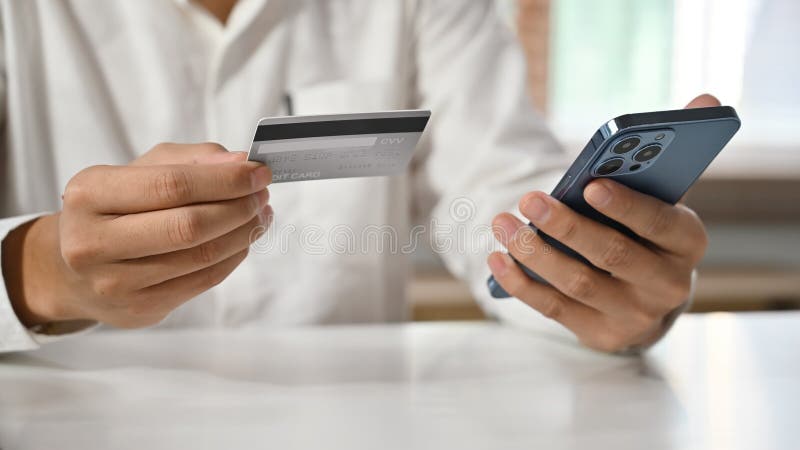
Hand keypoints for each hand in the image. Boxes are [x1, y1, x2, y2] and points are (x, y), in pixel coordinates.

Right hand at [3, 143, 272, 327]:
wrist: (74, 269)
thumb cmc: (115, 209)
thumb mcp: (140, 171)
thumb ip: (191, 160)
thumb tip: (239, 161)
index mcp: (90, 193)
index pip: (172, 185)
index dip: (224, 180)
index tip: (258, 172)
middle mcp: (93, 241)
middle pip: (189, 226)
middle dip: (238, 207)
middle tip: (262, 195)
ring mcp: (115, 282)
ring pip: (201, 256)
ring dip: (242, 233)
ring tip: (259, 215)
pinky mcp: (139, 308)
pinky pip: (203, 281)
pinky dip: (233, 257)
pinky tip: (243, 240)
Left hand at [487, 94, 719, 351]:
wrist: (647, 299)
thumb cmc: (646, 235)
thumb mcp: (662, 199)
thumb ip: (669, 155)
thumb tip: (704, 95)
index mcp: (687, 242)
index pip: (660, 223)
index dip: (626, 205)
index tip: (590, 184)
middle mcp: (666, 284)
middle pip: (612, 254)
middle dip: (567, 226)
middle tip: (529, 199)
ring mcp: (632, 314)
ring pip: (578, 282)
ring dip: (534, 251)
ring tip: (502, 222)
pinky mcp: (599, 333)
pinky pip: (553, 308)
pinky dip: (522, 283)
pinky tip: (498, 258)